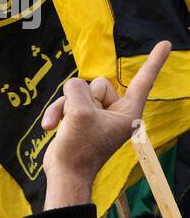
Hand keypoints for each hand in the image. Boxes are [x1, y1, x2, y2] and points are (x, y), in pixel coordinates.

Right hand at [42, 41, 170, 208]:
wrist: (64, 174)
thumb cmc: (79, 148)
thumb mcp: (79, 112)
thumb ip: (77, 89)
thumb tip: (73, 87)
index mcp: (128, 112)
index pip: (143, 81)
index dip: (154, 61)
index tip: (166, 43)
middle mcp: (116, 112)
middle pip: (98, 84)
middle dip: (81, 98)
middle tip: (78, 121)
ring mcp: (97, 116)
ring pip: (78, 93)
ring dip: (63, 107)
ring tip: (58, 126)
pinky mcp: (81, 120)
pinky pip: (68, 103)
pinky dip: (57, 114)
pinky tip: (49, 128)